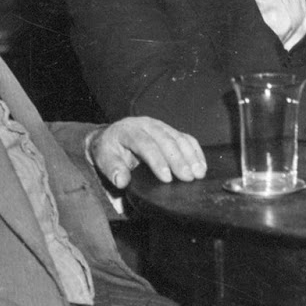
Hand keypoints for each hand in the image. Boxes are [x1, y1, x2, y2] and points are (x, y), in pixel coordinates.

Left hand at [88, 116, 205, 188]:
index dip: (157, 161)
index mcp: (128, 130)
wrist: (113, 136)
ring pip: (178, 138)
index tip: (167, 178)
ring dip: (191, 156)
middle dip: (179, 160)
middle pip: (166, 140)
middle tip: (188, 178)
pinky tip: (201, 166)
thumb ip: (112, 169)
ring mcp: (160, 126)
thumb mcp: (103, 159)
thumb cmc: (110, 150)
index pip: (145, 144)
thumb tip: (121, 181)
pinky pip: (186, 138)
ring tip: (198, 173)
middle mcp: (146, 125)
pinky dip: (196, 152)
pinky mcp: (170, 131)